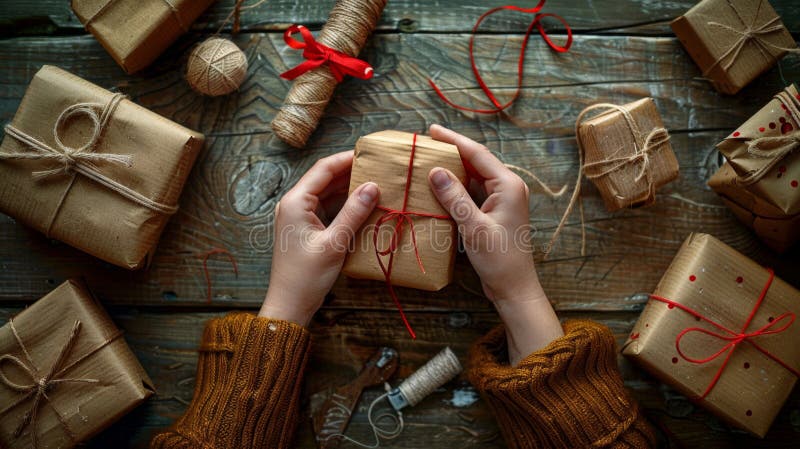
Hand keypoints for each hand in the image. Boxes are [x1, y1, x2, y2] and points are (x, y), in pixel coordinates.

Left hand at [260, 151, 378, 325]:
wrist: (289, 305)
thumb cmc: (307, 277)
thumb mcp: (334, 243)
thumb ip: (354, 212)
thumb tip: (372, 186)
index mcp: (295, 201)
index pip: (323, 169)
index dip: (347, 159)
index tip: (370, 154)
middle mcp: (293, 203)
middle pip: (324, 177)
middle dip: (349, 171)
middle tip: (377, 167)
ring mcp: (298, 215)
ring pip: (326, 192)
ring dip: (348, 187)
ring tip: (374, 182)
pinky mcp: (304, 227)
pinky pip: (325, 207)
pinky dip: (343, 203)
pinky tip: (362, 204)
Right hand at [427, 124, 562, 364]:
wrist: (514, 288)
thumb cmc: (499, 260)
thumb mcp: (474, 227)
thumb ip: (455, 197)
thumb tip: (435, 170)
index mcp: (508, 185)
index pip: (478, 154)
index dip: (454, 140)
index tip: (432, 129)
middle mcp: (509, 187)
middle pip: (477, 161)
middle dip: (453, 150)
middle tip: (427, 142)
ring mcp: (503, 200)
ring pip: (475, 175)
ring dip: (454, 167)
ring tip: (430, 158)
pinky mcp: (496, 212)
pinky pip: (475, 191)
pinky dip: (458, 186)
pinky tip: (441, 185)